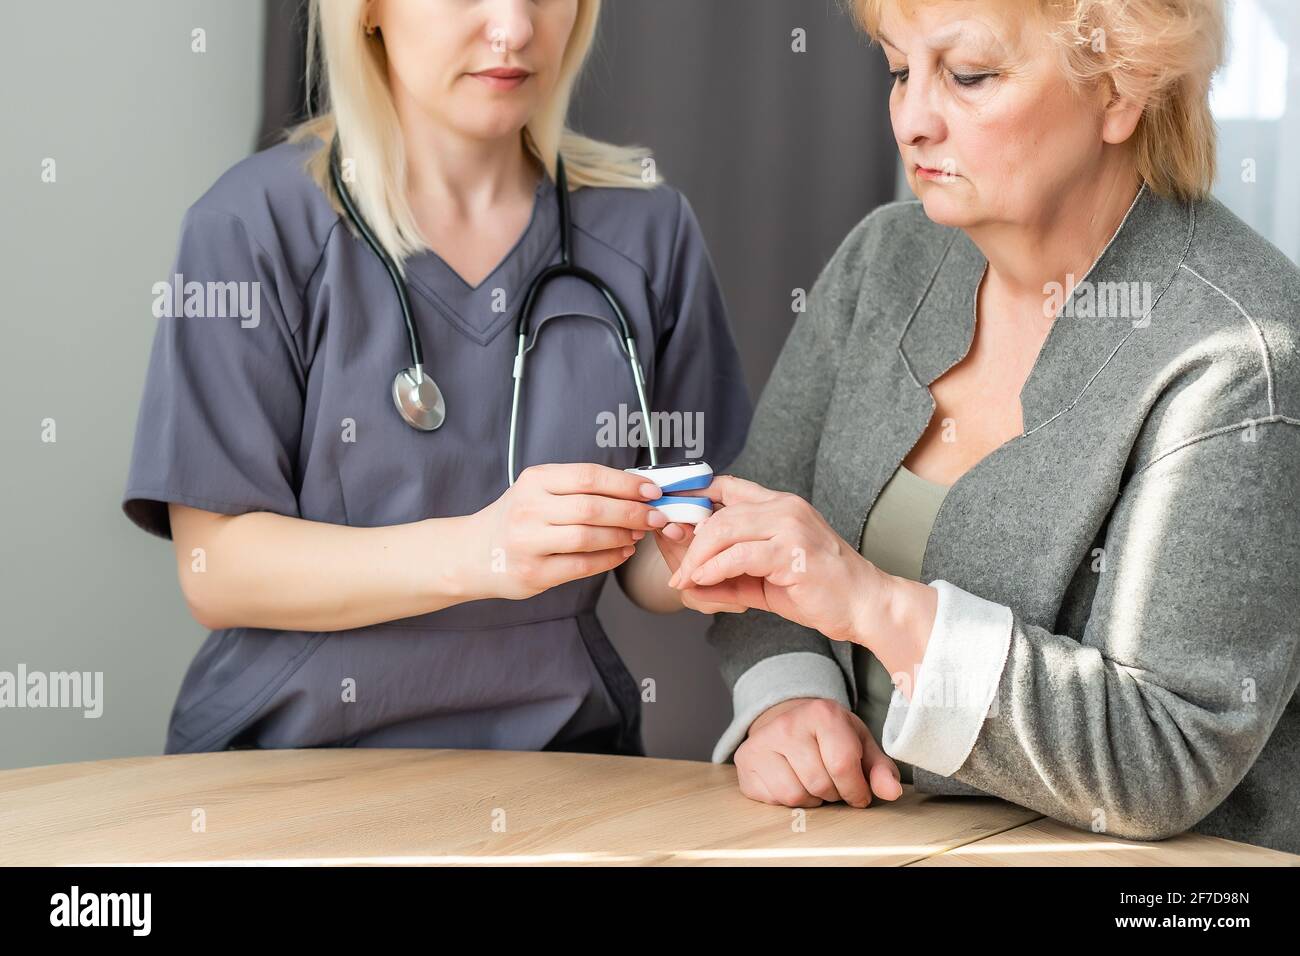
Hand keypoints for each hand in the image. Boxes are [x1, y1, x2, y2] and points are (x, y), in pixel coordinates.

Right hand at [471, 463, 667, 599]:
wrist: (476, 553)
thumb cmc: (518, 518)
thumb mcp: (539, 490)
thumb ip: (579, 488)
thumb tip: (634, 490)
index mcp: (534, 480)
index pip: (588, 476)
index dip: (626, 484)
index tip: (651, 491)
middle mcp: (529, 509)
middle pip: (592, 508)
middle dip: (632, 513)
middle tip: (655, 516)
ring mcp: (529, 543)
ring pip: (589, 538)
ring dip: (622, 536)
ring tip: (638, 534)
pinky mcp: (534, 573)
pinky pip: (582, 565)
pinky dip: (609, 559)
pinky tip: (622, 552)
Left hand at [666, 475, 889, 642]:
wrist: (865, 605)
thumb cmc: (820, 590)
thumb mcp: (765, 579)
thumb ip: (729, 575)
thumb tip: (689, 582)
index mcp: (780, 505)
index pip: (727, 487)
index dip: (693, 498)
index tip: (670, 517)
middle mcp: (785, 508)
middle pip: (719, 512)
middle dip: (689, 540)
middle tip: (676, 567)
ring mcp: (791, 526)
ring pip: (725, 529)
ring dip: (697, 557)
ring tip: (685, 578)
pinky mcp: (793, 551)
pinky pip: (740, 555)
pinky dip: (715, 568)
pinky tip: (702, 580)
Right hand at [735, 698, 901, 807]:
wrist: (787, 718)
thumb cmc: (828, 735)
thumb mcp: (859, 743)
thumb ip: (880, 769)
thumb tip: (891, 792)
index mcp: (822, 713)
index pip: (842, 765)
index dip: (856, 789)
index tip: (859, 793)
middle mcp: (788, 724)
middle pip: (819, 784)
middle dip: (834, 794)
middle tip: (833, 784)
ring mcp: (762, 742)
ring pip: (795, 796)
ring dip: (811, 799)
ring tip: (813, 782)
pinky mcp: (745, 761)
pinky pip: (773, 800)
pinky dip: (788, 800)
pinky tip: (792, 781)